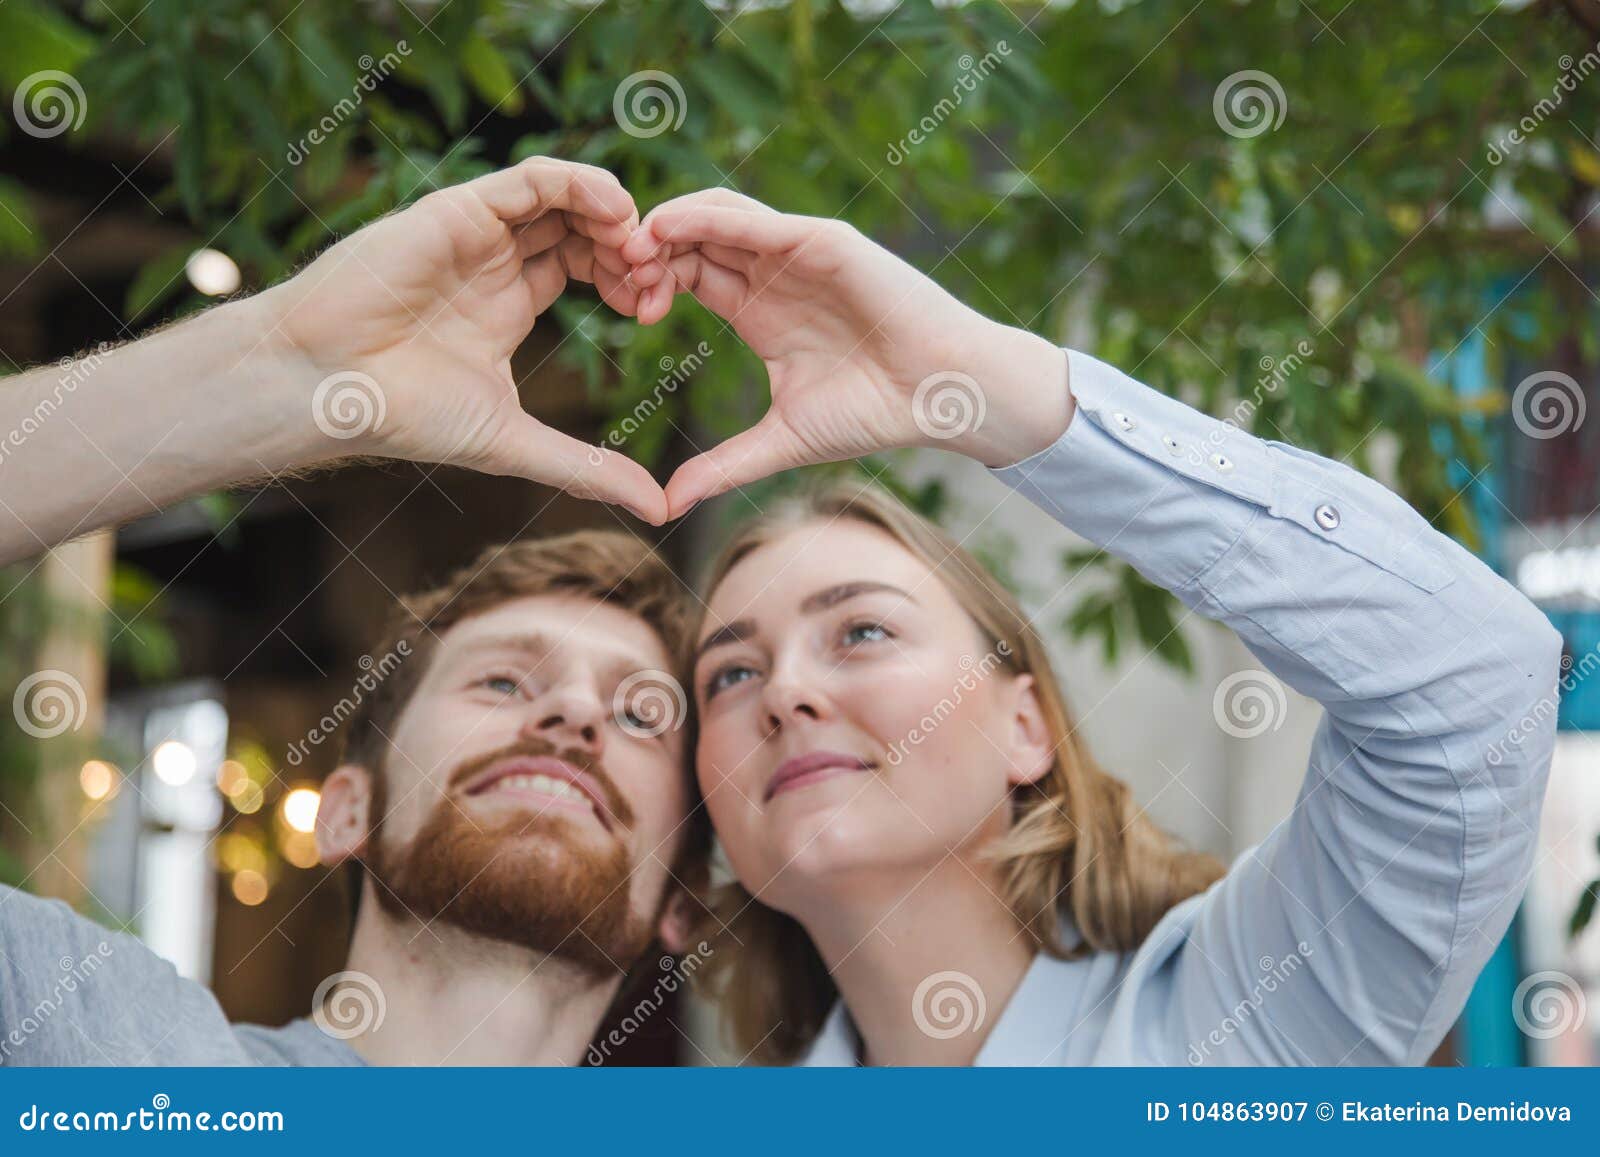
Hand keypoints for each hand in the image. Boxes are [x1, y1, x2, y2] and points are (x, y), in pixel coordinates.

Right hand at [259, 157, 670, 522]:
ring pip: (562, 193)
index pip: (585, 265)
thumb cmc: (405, 415)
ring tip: (640, 247)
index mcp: (508, 301)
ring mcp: (476, 232)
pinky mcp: (457, 211)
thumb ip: (589, 468)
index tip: (654, 311)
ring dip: (613, 211)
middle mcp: (493, 260)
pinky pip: (531, 178)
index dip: (628, 279)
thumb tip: (659, 510)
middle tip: (656, 280)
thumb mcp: (517, 442)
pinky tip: (615, 213)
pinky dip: (580, 184)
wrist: (329, 389)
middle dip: (629, 246)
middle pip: (582, 226)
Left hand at [619, 188, 1071, 516]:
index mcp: (758, 309)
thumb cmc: (875, 413)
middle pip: (692, 237)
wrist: (942, 395)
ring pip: (717, 214)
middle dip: (647, 249)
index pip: (688, 273)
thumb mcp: (782, 440)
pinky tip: (668, 229)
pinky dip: (706, 217)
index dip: (650, 282)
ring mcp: (798, 252)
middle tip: (614, 274)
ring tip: (632, 248)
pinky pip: (754, 219)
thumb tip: (667, 505)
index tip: (624, 310)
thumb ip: (724, 465)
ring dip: (668, 225)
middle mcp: (774, 272)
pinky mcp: (823, 241)